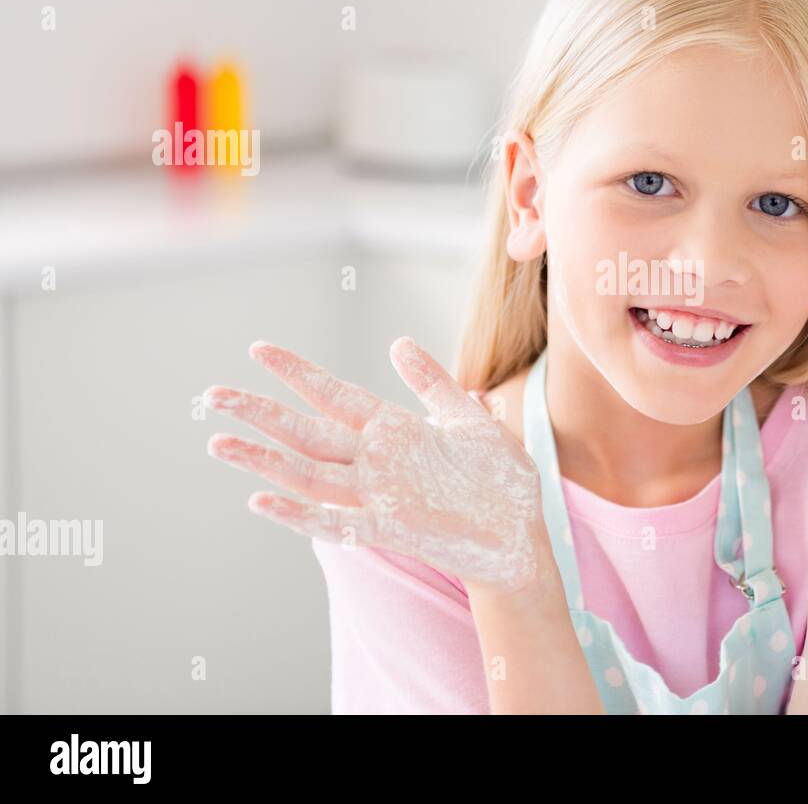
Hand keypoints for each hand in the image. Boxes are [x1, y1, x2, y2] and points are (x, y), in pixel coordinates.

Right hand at [203, 337, 544, 591]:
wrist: (523, 535)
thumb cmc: (501, 479)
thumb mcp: (469, 420)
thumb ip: (433, 383)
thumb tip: (397, 343)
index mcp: (394, 430)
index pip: (334, 395)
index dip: (298, 373)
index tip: (258, 349)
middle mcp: (377, 461)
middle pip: (306, 433)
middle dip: (260, 413)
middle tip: (212, 394)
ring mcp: (380, 496)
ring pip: (309, 475)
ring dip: (264, 461)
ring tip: (219, 442)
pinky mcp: (392, 529)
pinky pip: (337, 522)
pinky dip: (299, 513)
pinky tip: (262, 499)